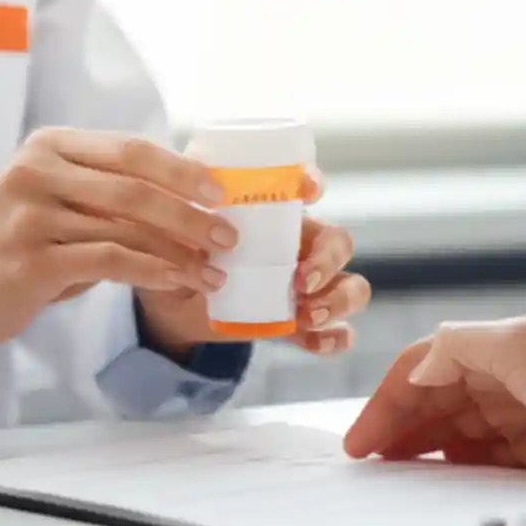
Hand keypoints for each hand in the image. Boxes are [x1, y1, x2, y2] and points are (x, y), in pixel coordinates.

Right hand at [0, 128, 236, 357]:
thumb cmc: (19, 248)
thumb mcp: (60, 207)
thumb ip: (111, 196)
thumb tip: (196, 199)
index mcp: (51, 146)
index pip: (132, 149)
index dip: (182, 171)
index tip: (222, 193)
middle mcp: (37, 170)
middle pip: (135, 185)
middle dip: (191, 213)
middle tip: (228, 237)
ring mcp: (30, 214)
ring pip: (128, 227)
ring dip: (181, 253)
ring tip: (214, 273)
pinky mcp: (31, 260)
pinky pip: (111, 261)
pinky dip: (154, 272)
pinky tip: (181, 283)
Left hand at [136, 166, 371, 356]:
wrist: (174, 304)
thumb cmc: (181, 254)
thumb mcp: (175, 234)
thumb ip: (186, 225)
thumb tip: (196, 221)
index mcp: (276, 214)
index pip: (308, 189)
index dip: (316, 185)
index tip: (307, 192)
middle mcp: (301, 246)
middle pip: (339, 243)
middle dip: (328, 260)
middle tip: (301, 281)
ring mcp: (308, 287)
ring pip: (351, 286)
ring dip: (338, 299)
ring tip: (308, 315)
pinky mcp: (302, 323)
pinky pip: (337, 330)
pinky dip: (335, 336)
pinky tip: (317, 341)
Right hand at [344, 318, 525, 483]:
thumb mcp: (517, 344)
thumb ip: (456, 347)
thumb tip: (413, 371)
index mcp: (487, 349)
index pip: (419, 371)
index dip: (385, 402)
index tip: (361, 441)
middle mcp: (495, 381)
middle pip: (427, 405)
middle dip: (393, 430)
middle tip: (368, 464)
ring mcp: (511, 419)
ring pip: (447, 435)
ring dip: (415, 450)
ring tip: (390, 476)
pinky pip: (476, 464)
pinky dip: (449, 472)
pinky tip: (432, 484)